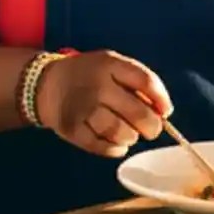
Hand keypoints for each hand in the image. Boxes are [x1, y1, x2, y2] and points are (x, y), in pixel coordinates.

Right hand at [35, 50, 172, 157]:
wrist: (47, 84)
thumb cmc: (90, 76)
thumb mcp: (112, 66)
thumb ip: (137, 83)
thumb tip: (163, 111)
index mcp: (110, 65)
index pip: (147, 81)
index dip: (162, 99)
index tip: (166, 111)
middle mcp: (97, 86)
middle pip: (138, 113)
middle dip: (152, 126)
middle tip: (151, 129)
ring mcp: (83, 109)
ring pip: (122, 133)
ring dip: (132, 137)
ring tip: (129, 133)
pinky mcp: (72, 129)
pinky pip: (103, 147)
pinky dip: (116, 149)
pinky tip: (116, 143)